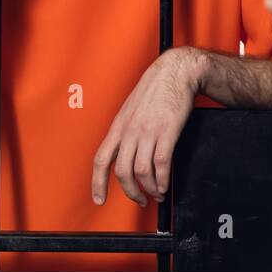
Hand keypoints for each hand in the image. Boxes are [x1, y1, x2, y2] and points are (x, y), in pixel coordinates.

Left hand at [91, 47, 203, 206]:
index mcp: (118, 126)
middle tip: (140, 200)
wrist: (174, 72)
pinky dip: (163, 180)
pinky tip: (165, 184)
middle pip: (122, 171)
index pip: (101, 159)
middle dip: (131, 192)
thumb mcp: (130, 110)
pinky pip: (162, 164)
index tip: (99, 199)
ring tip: (157, 193)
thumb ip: (125, 132)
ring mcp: (148, 131)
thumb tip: (124, 155)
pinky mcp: (167, 131)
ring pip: (142, 172)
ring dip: (149, 189)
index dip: (97, 182)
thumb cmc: (154, 91)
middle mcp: (130, 130)